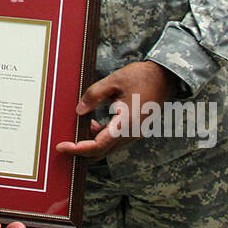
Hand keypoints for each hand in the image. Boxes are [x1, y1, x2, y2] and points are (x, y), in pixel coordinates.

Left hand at [56, 60, 178, 159]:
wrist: (165, 77)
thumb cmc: (141, 77)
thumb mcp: (114, 81)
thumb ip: (94, 95)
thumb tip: (79, 111)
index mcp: (127, 123)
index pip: (98, 145)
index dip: (78, 149)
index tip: (62, 147)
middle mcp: (131, 134)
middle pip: (102, 151)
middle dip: (81, 150)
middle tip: (63, 143)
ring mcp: (134, 134)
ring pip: (108, 147)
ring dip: (91, 142)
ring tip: (76, 128)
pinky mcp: (134, 131)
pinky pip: (114, 140)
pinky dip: (100, 137)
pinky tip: (91, 123)